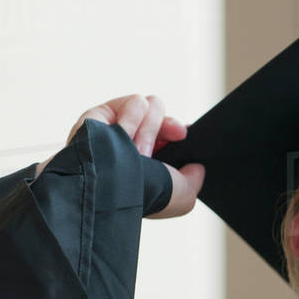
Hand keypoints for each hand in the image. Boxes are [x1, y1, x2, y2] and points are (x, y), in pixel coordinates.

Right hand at [36, 94, 204, 218]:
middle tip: (175, 137)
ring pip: (151, 106)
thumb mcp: (183, 196)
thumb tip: (197, 167)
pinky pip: (135, 101)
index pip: (168, 137)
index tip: (184, 136)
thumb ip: (194, 180)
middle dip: (169, 128)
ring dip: (150, 127)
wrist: (111, 184)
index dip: (178, 133)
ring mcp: (115, 129)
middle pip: (162, 118)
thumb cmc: (143, 194)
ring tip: (139, 149)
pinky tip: (125, 131)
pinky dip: (134, 115)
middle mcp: (130, 147)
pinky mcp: (101, 115)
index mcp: (147, 167)